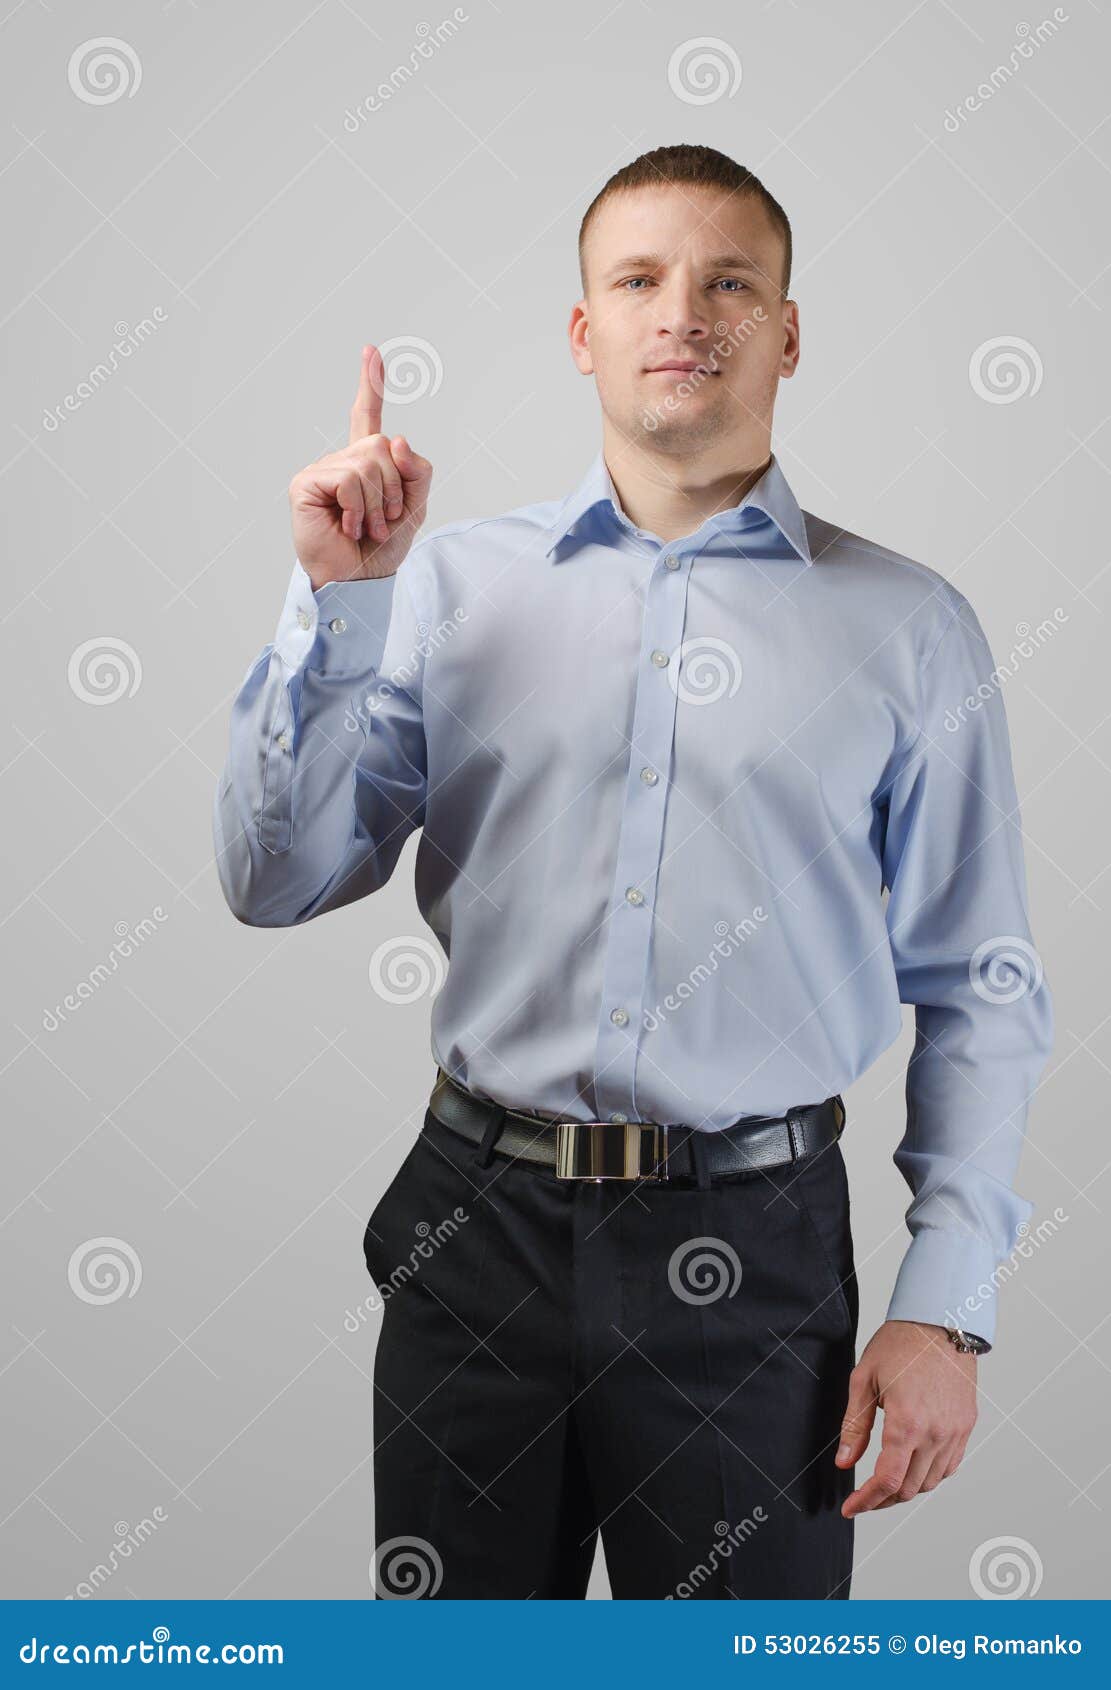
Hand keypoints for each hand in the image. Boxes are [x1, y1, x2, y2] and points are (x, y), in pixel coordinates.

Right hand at [289, 344, 432, 588]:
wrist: (360, 580)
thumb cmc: (382, 548)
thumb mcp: (415, 506)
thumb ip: (417, 470)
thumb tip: (396, 440)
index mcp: (364, 464)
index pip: (366, 417)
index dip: (370, 385)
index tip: (371, 352)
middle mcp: (340, 461)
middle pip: (380, 445)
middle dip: (394, 486)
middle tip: (384, 519)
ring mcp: (321, 470)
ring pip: (367, 461)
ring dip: (377, 502)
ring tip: (366, 527)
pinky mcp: (305, 484)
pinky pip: (347, 478)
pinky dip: (357, 507)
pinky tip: (347, 526)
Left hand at [835, 1320, 976, 1517]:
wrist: (940, 1320)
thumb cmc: (900, 1344)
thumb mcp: (864, 1380)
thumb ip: (854, 1426)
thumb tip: (844, 1462)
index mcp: (907, 1423)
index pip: (887, 1481)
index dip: (866, 1501)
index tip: (850, 1508)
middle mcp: (936, 1433)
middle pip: (909, 1488)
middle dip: (883, 1499)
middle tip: (863, 1497)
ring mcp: (956, 1431)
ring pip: (931, 1481)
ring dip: (907, 1489)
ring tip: (886, 1483)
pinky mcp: (967, 1425)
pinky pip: (949, 1465)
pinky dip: (930, 1474)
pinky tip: (913, 1466)